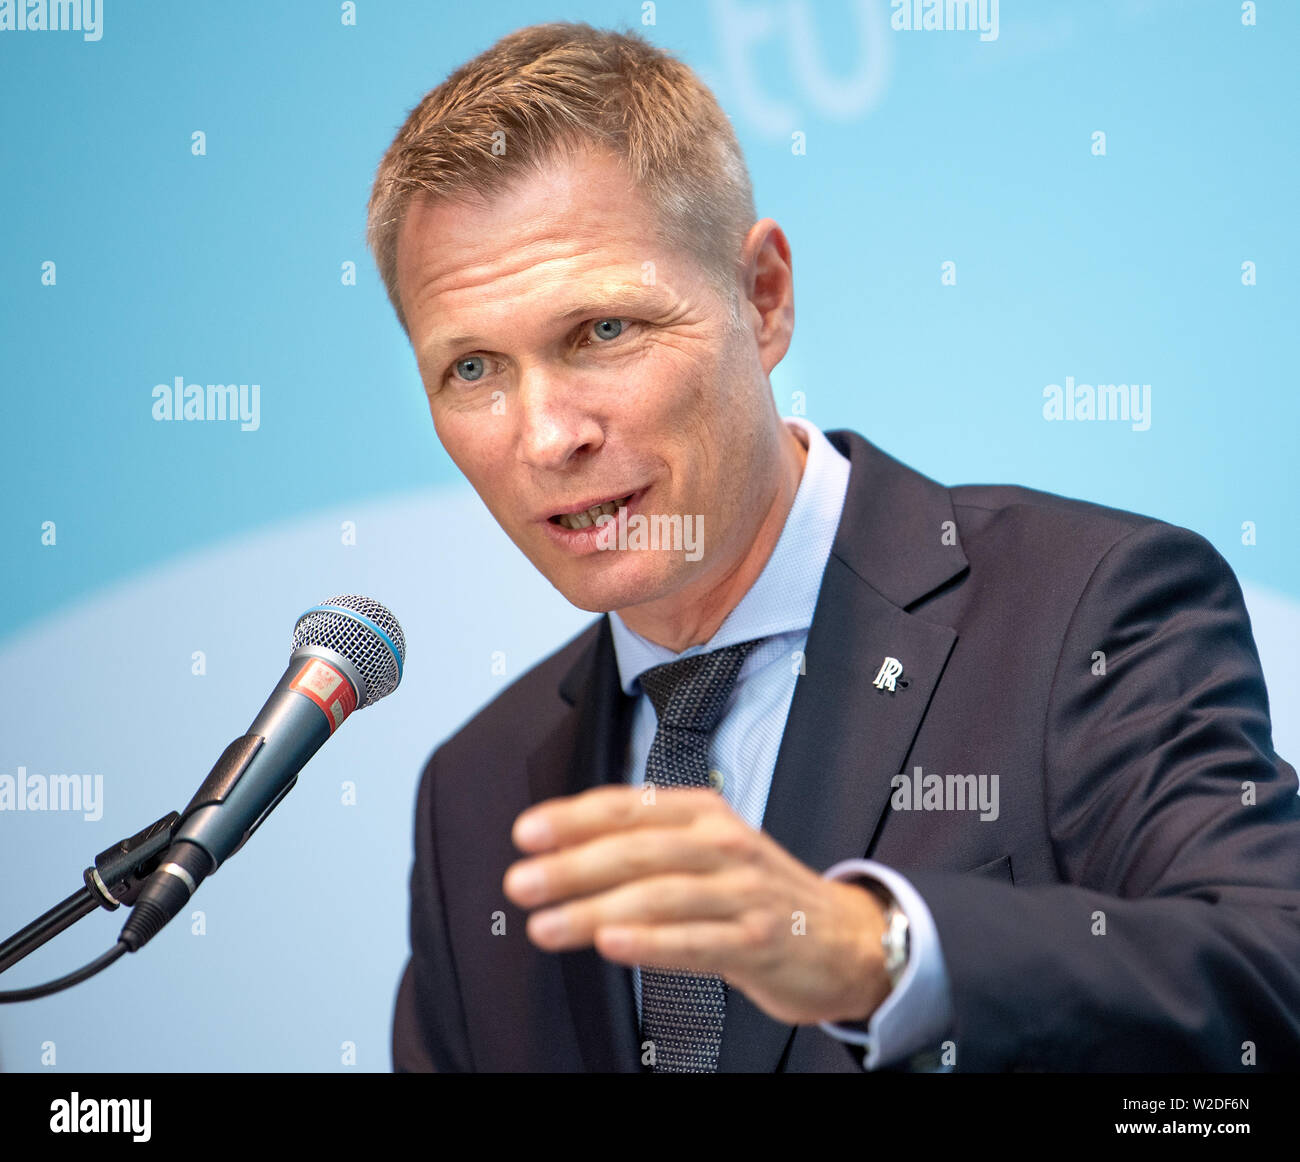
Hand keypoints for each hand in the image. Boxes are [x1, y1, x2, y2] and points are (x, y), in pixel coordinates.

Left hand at [502, 784, 891, 1026]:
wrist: (845, 937)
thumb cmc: (757, 892)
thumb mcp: (706, 851)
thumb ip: (644, 846)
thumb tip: (560, 852)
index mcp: (703, 813)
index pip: (628, 807)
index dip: (573, 818)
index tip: (526, 834)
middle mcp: (723, 844)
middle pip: (637, 849)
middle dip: (572, 865)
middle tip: (521, 882)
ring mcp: (743, 892)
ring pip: (659, 895)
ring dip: (594, 910)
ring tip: (545, 925)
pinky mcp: (759, 941)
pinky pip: (696, 941)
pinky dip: (650, 943)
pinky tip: (611, 944)